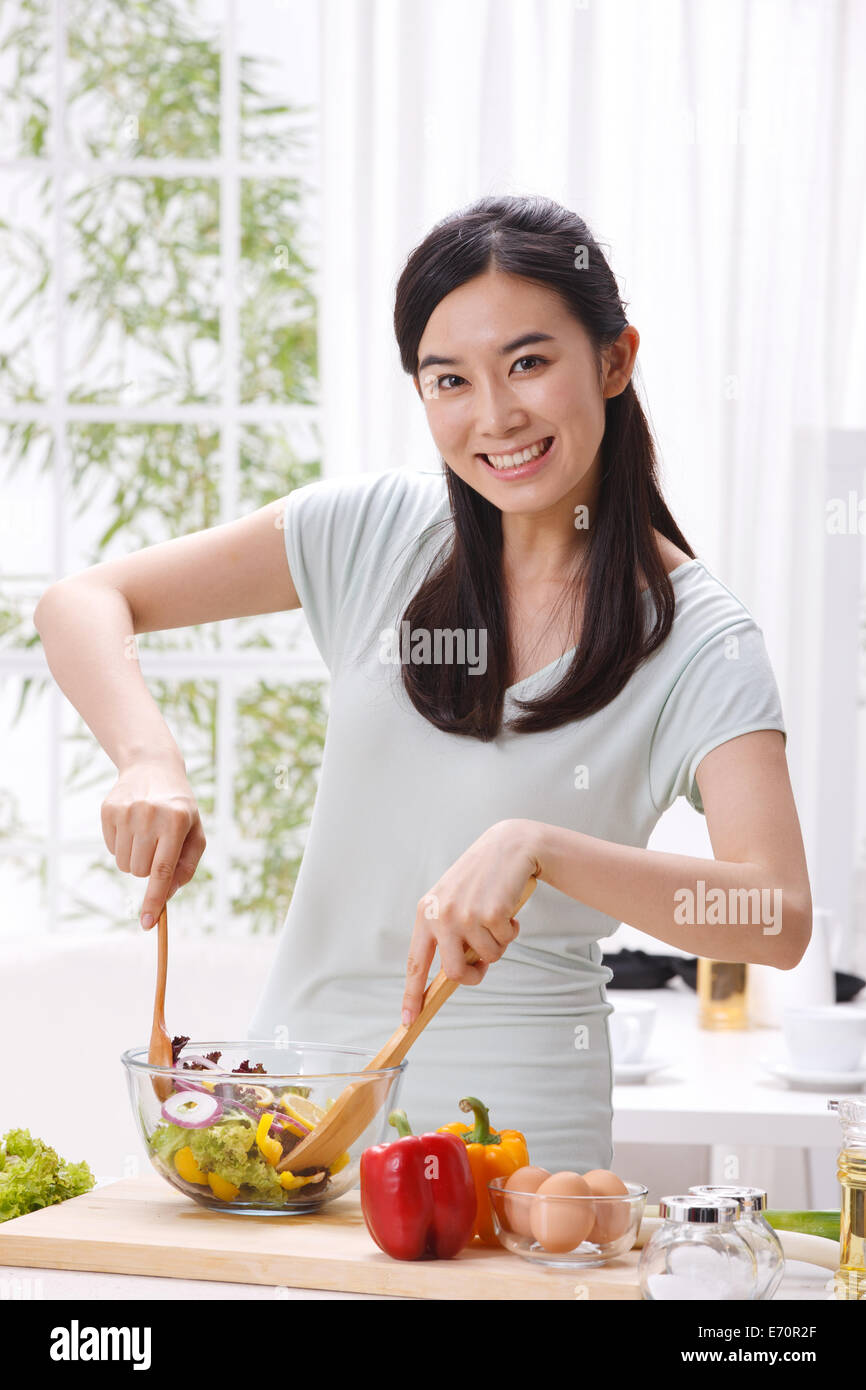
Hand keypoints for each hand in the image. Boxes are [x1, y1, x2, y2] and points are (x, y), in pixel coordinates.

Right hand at [100, 754, 206, 928]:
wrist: (153, 768)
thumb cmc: (179, 809)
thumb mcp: (194, 833)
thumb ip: (185, 867)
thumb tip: (166, 895)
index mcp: (176, 821)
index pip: (162, 870)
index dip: (155, 900)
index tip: (148, 924)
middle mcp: (149, 815)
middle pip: (140, 871)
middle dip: (149, 870)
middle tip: (158, 847)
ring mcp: (126, 811)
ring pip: (124, 864)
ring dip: (135, 859)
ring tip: (146, 836)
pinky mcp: (108, 810)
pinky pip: (112, 849)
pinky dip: (122, 846)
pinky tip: (133, 826)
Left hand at [401, 819, 540, 1024]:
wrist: (508, 846)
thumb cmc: (481, 878)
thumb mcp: (452, 900)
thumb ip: (447, 933)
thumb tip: (452, 974)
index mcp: (425, 912)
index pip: (415, 962)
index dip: (412, 994)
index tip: (408, 1019)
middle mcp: (441, 915)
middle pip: (453, 972)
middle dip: (473, 976)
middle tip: (482, 966)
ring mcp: (465, 914)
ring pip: (487, 957)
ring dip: (498, 944)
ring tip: (497, 918)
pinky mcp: (491, 912)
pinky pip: (505, 941)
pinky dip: (511, 931)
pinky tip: (508, 908)